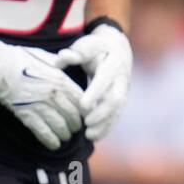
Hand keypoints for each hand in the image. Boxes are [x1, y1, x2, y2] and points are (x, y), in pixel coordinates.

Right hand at [0, 34, 83, 149]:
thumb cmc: (19, 58)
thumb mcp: (44, 56)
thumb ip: (59, 64)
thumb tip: (67, 64)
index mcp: (60, 79)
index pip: (81, 99)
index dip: (85, 110)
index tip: (86, 115)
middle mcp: (53, 94)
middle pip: (72, 115)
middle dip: (76, 124)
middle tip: (77, 129)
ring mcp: (40, 105)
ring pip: (59, 125)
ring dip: (65, 134)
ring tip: (66, 137)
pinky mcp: (26, 115)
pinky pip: (42, 131)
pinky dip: (50, 140)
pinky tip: (54, 145)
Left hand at [54, 22, 131, 140]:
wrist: (117, 48)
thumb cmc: (96, 48)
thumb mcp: (87, 45)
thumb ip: (74, 53)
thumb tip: (60, 59)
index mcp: (113, 63)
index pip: (105, 80)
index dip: (95, 93)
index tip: (82, 106)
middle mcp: (121, 78)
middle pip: (116, 98)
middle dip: (102, 113)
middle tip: (86, 123)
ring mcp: (123, 90)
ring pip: (118, 110)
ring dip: (105, 125)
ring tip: (89, 136)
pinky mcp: (121, 99)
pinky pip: (117, 115)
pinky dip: (107, 127)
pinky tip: (94, 137)